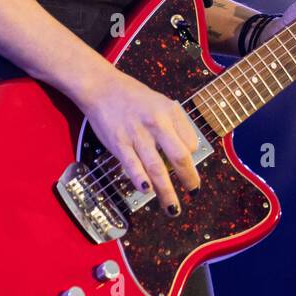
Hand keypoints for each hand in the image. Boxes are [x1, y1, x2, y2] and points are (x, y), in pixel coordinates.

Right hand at [82, 68, 201, 215]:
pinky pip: (132, 166)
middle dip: (188, 179)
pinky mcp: (119, 144)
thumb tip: (189, 150)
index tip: (189, 170)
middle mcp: (156, 124)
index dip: (193, 159)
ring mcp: (137, 135)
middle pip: (178, 156)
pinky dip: (140, 179)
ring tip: (173, 208)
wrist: (102, 88)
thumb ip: (177, 123)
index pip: (190, 142)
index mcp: (169, 113)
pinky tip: (147, 191)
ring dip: (166, 191)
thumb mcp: (162, 102)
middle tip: (193, 193)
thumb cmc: (134, 97)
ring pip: (156, 168)